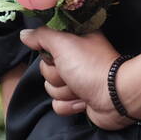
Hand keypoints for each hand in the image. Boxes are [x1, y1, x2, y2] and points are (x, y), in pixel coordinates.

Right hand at [18, 27, 137, 131]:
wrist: (115, 97)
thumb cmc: (91, 66)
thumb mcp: (64, 43)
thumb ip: (42, 36)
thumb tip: (25, 34)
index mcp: (76, 42)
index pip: (46, 47)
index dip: (49, 53)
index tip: (59, 54)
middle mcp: (77, 60)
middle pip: (46, 70)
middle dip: (58, 76)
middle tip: (73, 73)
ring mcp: (79, 80)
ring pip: (51, 89)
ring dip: (65, 91)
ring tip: (82, 88)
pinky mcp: (79, 99)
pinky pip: (58, 105)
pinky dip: (70, 104)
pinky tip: (85, 100)